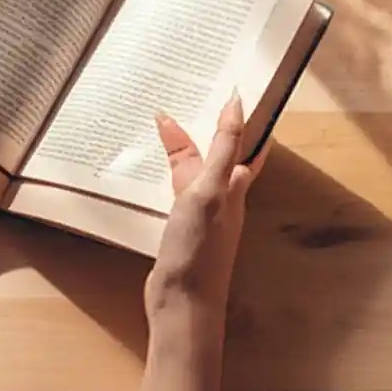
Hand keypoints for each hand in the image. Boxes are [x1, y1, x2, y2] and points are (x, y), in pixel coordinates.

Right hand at [145, 94, 265, 346]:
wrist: (183, 303)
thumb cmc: (199, 248)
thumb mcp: (209, 191)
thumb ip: (222, 149)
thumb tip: (235, 104)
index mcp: (233, 187)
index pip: (244, 142)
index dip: (241, 117)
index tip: (230, 87)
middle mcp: (221, 199)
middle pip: (215, 155)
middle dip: (204, 127)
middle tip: (187, 94)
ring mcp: (199, 215)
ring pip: (192, 172)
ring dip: (180, 149)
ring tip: (158, 123)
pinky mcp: (179, 230)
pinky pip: (173, 192)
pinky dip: (163, 176)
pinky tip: (147, 173)